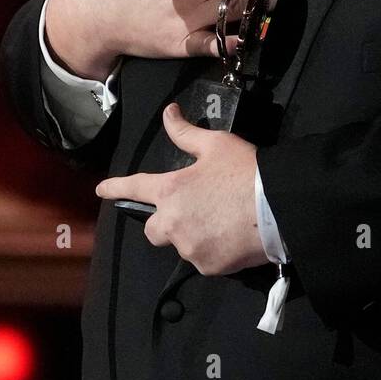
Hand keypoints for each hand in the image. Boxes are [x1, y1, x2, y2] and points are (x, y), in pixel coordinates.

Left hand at [94, 102, 268, 275]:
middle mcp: (172, 222)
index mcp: (170, 190)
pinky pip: (204, 260)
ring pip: (182, 245)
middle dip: (165, 223)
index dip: (116, 188)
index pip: (135, 187)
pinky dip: (213, 252)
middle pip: (153, 229)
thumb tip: (168, 113)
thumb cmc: (246, 171)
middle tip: (192, 213)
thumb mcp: (217, 145)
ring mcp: (189, 247)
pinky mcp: (208, 266)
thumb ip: (186, 133)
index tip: (102, 191)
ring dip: (193, 236)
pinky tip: (232, 239)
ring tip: (222, 224)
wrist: (278, 206)